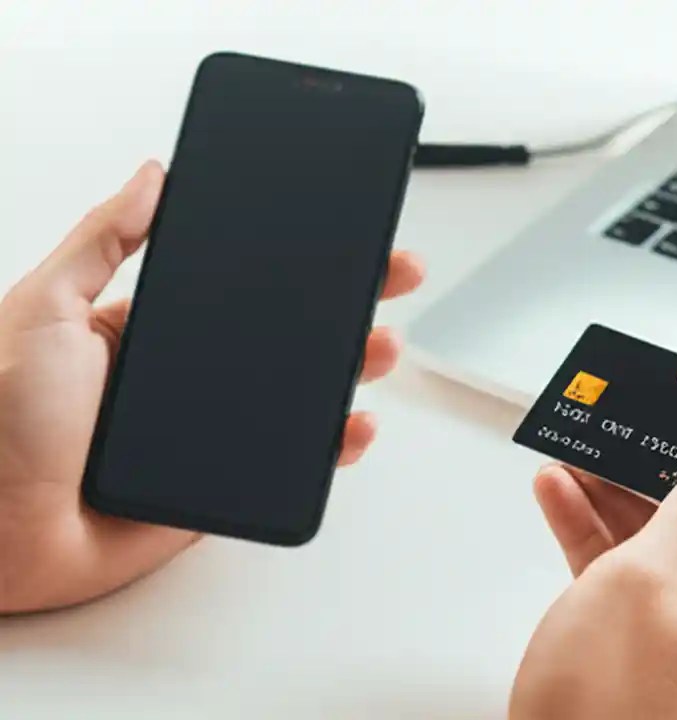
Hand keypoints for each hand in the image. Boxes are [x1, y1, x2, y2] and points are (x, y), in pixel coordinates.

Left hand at [0, 161, 424, 613]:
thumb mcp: (43, 308)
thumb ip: (101, 240)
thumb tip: (151, 175)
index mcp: (150, 324)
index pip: (241, 279)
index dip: (293, 257)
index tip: (340, 228)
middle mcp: (189, 372)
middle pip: (287, 330)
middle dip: (347, 301)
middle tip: (391, 274)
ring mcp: (211, 426)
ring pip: (300, 393)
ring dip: (352, 367)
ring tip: (380, 346)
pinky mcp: (224, 480)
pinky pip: (292, 461)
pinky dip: (332, 445)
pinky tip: (352, 424)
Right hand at [513, 446, 676, 719]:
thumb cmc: (601, 714)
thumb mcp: (639, 582)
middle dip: (665, 473)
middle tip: (630, 431)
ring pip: (672, 553)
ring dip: (624, 503)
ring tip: (579, 458)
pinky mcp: (659, 664)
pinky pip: (643, 590)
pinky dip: (605, 547)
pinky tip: (564, 506)